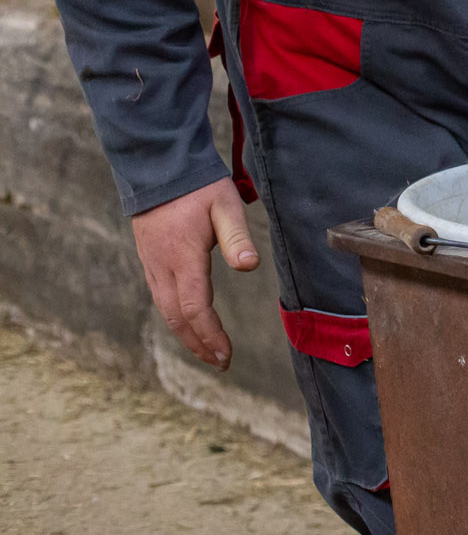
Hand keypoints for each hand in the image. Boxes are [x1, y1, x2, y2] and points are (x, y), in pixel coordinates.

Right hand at [131, 178, 258, 369]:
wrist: (159, 172)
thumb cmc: (198, 188)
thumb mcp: (225, 205)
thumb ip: (238, 237)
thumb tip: (249, 267)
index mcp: (183, 259)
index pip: (196, 308)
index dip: (210, 335)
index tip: (226, 354)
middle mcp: (163, 269)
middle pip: (178, 319)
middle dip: (199, 344)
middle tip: (221, 362)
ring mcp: (153, 267)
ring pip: (167, 312)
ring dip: (187, 336)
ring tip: (208, 352)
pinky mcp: (151, 263)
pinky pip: (162, 300)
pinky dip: (177, 319)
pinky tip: (190, 325)